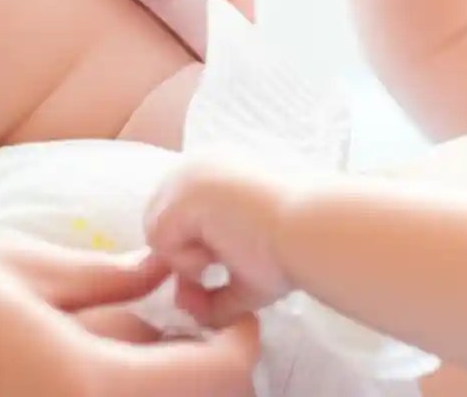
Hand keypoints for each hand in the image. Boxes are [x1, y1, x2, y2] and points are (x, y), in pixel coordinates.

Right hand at [0, 239, 258, 395]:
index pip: (215, 379)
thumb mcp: (22, 270)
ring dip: (163, 379)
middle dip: (208, 367)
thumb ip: (105, 278)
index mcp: (91, 385)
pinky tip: (93, 354)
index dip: (244, 343)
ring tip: (144, 331)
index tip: (241, 311)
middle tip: (195, 320)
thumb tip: (159, 272)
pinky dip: (118, 388)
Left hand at [145, 156, 310, 328]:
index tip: (216, 268)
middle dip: (182, 255)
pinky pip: (159, 239)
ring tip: (222, 262)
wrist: (310, 233)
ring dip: (186, 259)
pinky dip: (186, 260)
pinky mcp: (184, 191)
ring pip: (156, 231)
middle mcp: (199, 164)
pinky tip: (219, 256)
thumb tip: (184, 302)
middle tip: (216, 270)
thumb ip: (210, 283)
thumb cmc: (290, 249)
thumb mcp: (244, 266)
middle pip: (159, 220)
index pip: (176, 215)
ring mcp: (189, 174)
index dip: (190, 248)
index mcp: (217, 171)